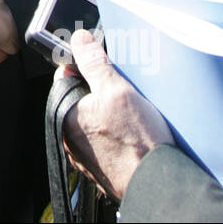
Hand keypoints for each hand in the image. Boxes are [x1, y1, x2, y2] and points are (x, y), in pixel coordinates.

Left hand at [58, 30, 172, 200]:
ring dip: (111, 113)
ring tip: (134, 114)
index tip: (102, 65)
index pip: (66, 79)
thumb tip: (80, 41)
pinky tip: (135, 133)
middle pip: (82, 100)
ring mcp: (85, 155)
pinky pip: (106, 140)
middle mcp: (70, 138)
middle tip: (125, 92)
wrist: (158, 183)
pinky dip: (118, 134)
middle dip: (101, 91)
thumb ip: (94, 63)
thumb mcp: (116, 90)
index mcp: (65, 116)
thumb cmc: (137, 142)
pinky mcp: (102, 166)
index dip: (85, 67)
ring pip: (96, 120)